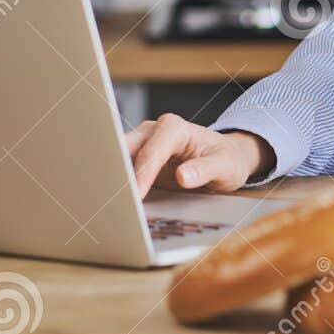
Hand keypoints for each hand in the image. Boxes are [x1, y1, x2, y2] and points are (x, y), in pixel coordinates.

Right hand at [124, 114, 273, 197]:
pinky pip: (121, 170)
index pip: (152, 152)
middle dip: (116, 173)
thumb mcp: (225, 166)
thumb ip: (205, 170)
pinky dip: (117, 185)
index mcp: (174, 128)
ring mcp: (143, 144)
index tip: (135, 198)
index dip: (142, 175)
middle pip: (126, 151)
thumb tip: (183, 175)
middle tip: (109, 200)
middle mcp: (153, 131)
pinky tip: (113, 203)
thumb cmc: (227, 159)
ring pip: (118, 159)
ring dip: (112, 180)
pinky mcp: (138, 159)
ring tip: (107, 204)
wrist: (226, 158)